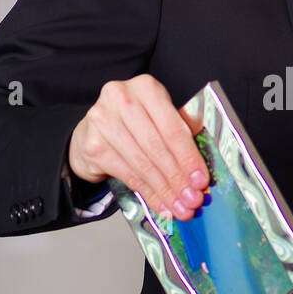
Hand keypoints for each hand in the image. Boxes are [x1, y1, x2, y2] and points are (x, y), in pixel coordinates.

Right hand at [68, 75, 208, 219]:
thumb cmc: (133, 124)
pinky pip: (127, 174)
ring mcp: (103, 120)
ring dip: (164, 189)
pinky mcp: (93, 144)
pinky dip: (147, 193)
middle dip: (178, 178)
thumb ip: (180, 135)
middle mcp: (121, 98)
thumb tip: (201, 172)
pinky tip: (159, 203)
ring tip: (179, 206)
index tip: (201, 180)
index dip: (189, 157)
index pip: (173, 128)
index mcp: (146, 88)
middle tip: (192, 199)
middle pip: (157, 147)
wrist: (91, 132)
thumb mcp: (159, 119)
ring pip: (142, 164)